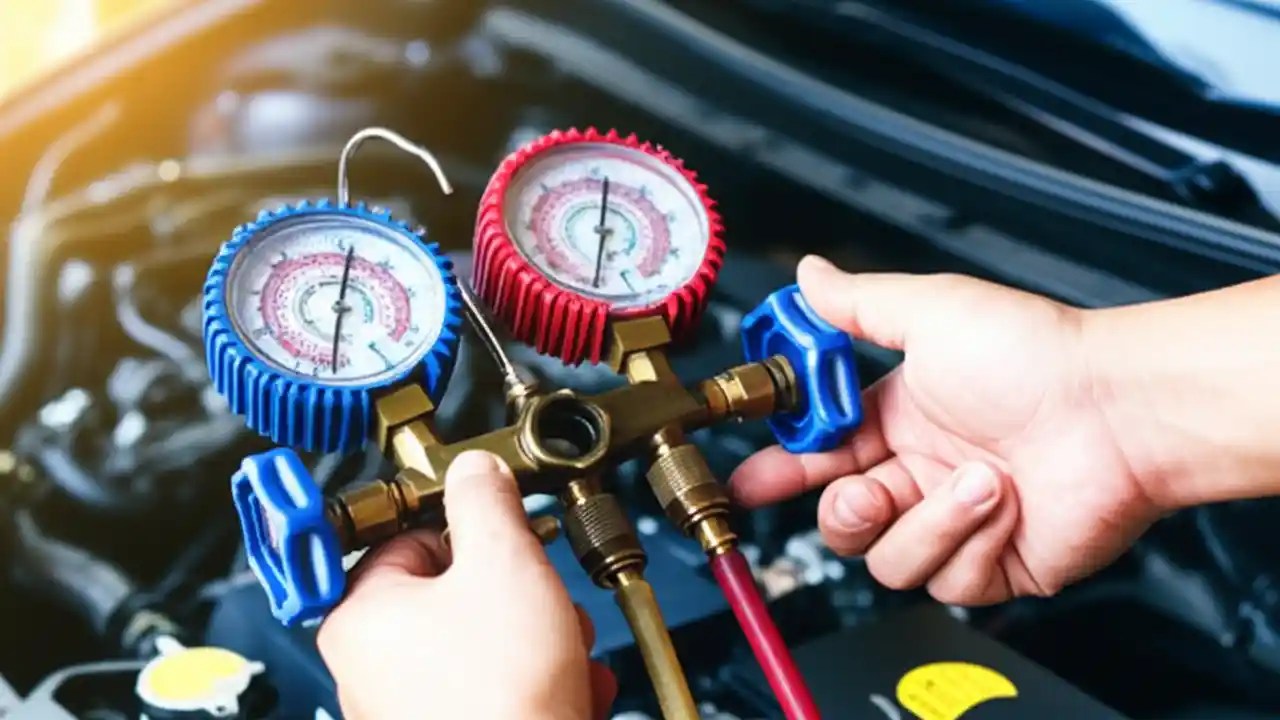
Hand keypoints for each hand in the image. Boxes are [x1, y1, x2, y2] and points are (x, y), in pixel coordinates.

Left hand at [317, 451, 616, 719]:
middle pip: (456, 593)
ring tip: (569, 651)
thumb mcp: (505, 563)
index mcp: (363, 615)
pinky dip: (538, 682)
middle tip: (549, 599)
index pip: (414, 538)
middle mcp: (373, 666)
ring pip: (485, 642)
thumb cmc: (500, 695)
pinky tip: (574, 688)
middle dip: (522, 592)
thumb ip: (486, 501)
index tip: (510, 529)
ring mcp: (410, 708)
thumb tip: (475, 469)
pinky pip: (495, 689)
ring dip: (541, 637)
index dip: (475, 529)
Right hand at [731, 256, 1162, 603]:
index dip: (781, 472)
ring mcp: (956, 523)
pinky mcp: (993, 565)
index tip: (753, 481)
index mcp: (898, 420)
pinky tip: (1005, 504)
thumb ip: (856, 304)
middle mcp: (921, 473)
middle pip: (843, 521)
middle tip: (866, 490)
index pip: (819, 456)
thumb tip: (809, 276)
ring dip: (930, 522)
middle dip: (844, 512)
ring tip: (980, 480)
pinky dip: (973, 543)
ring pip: (890, 560)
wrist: (1117, 411)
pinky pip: (948, 582)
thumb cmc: (1038, 355)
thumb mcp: (932, 311)